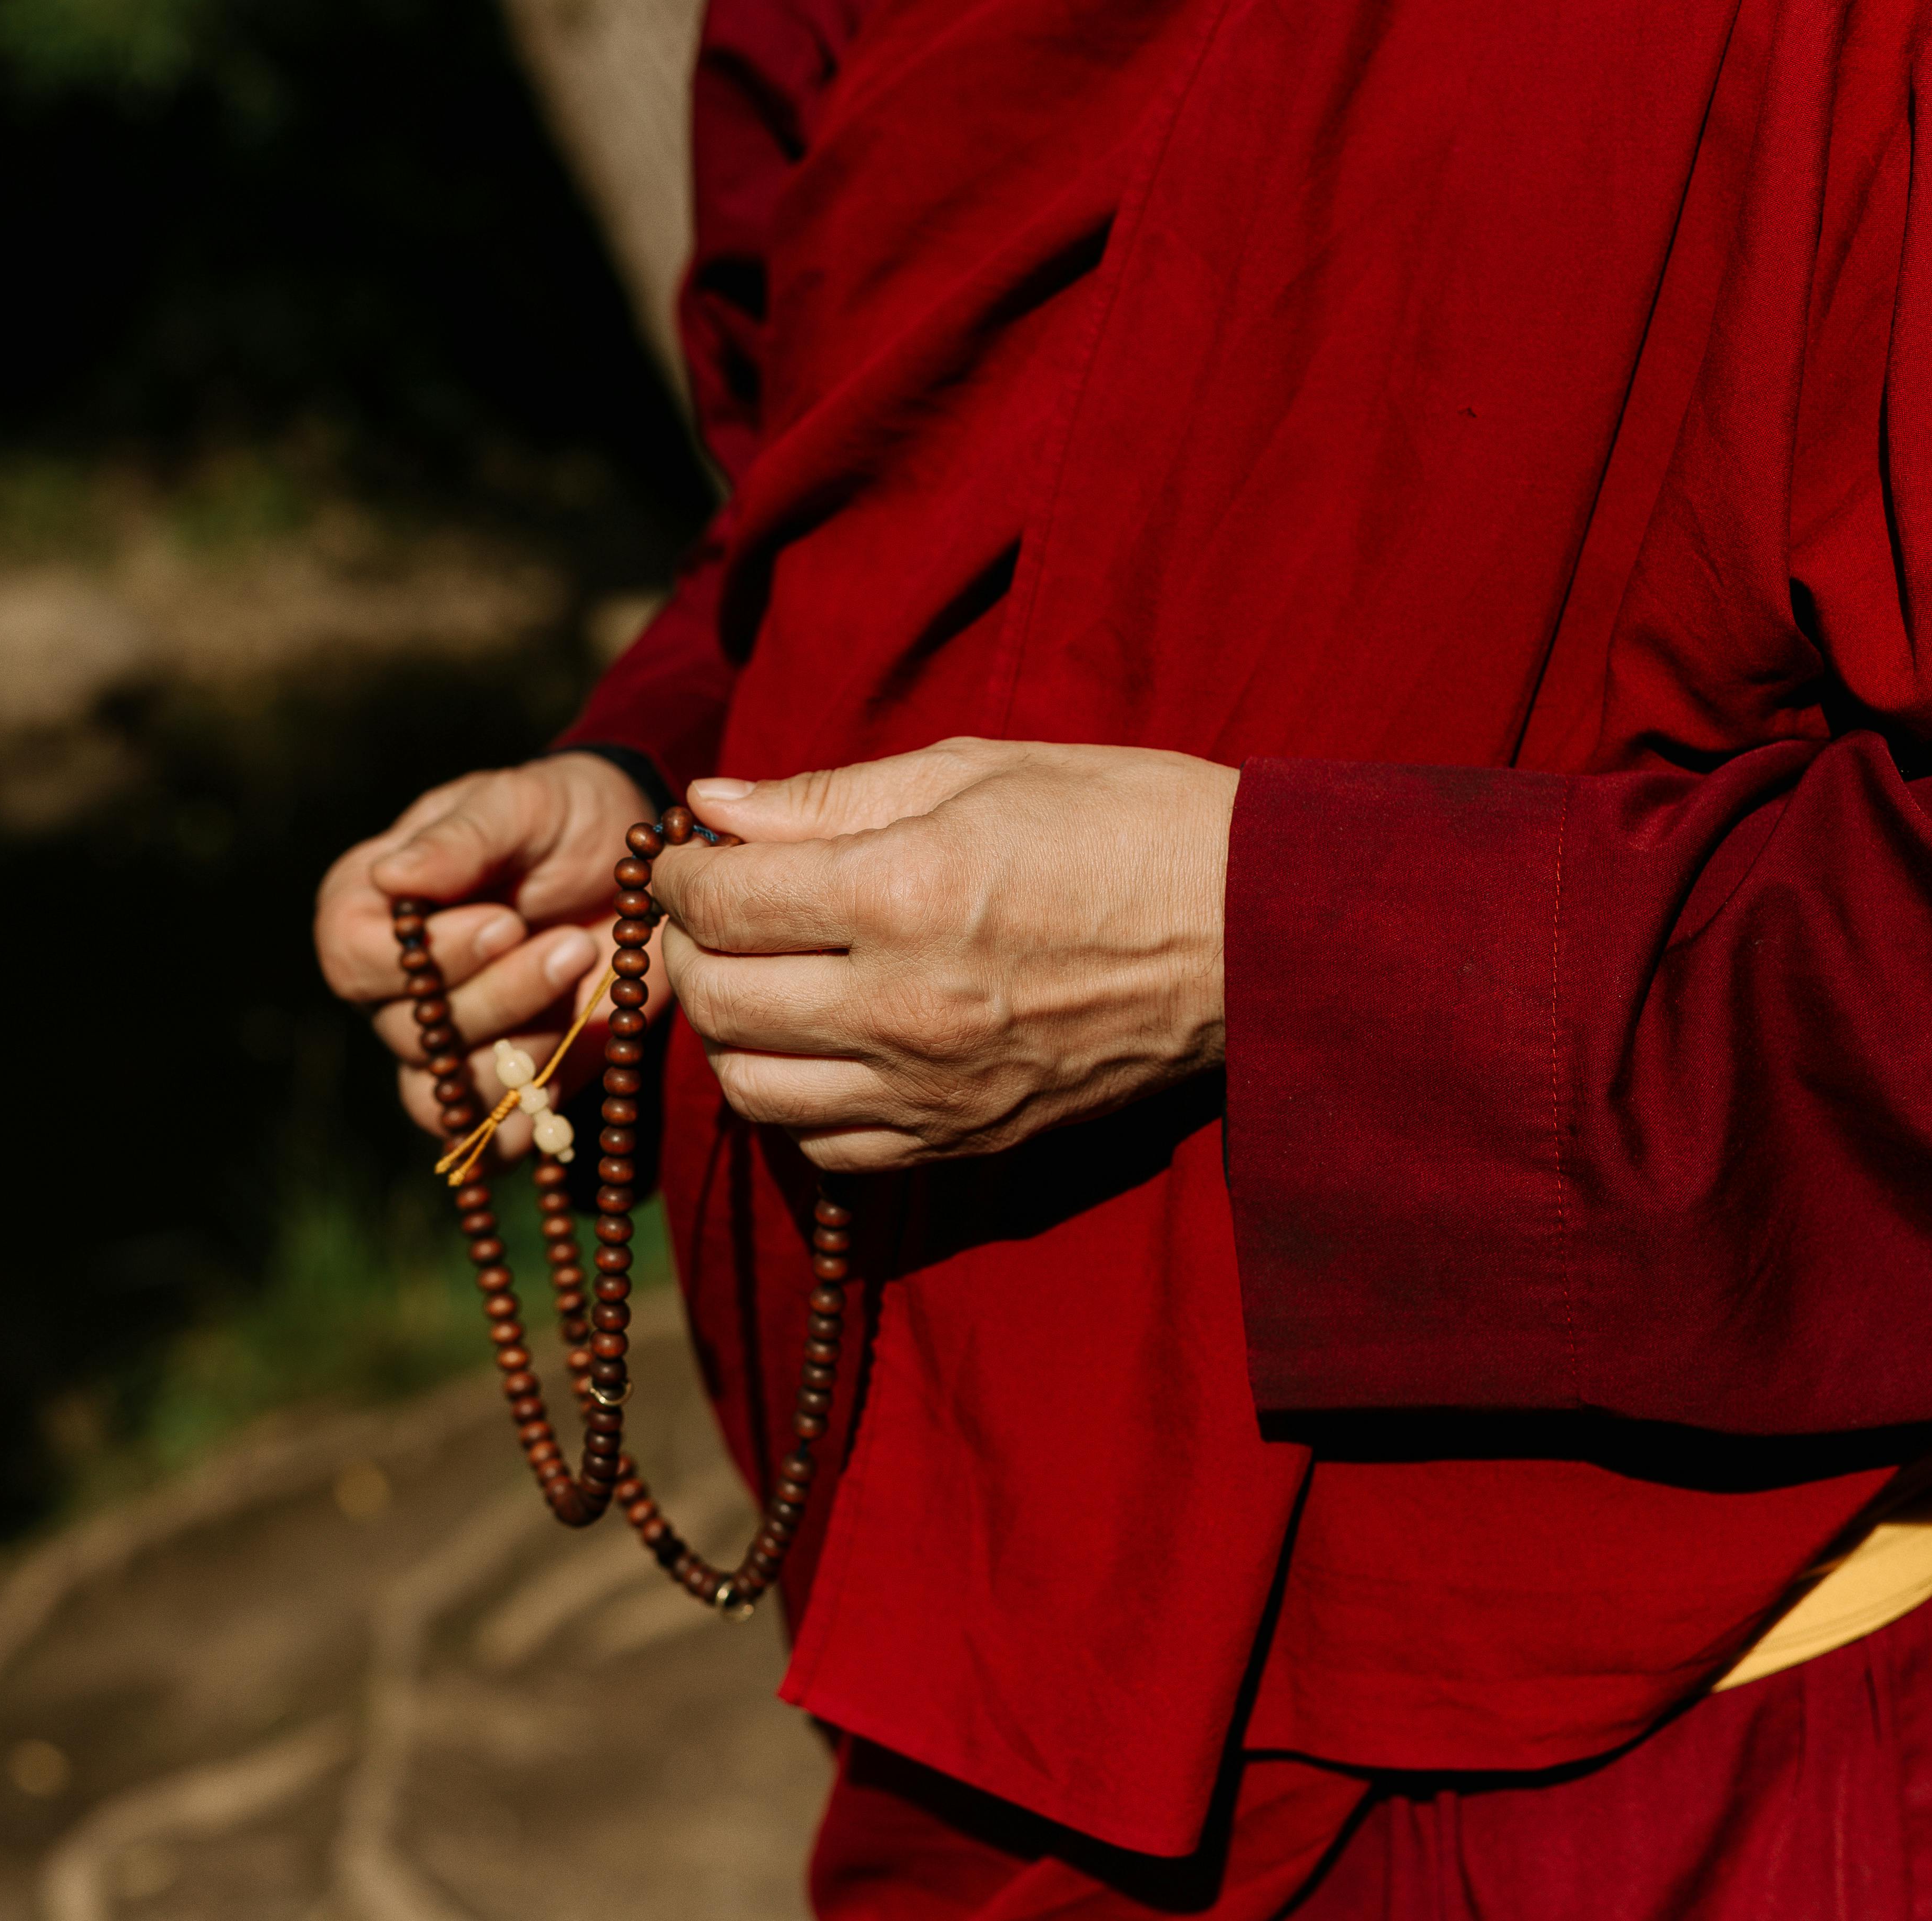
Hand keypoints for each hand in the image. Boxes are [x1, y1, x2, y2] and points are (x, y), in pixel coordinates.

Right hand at [315, 752, 668, 1149]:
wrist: (637, 866)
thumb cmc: (563, 818)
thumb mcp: (522, 804)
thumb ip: (463, 838)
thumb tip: (391, 875)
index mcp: (372, 907)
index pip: (353, 955)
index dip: (431, 955)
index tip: (505, 922)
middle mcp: (395, 986)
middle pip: (411, 1032)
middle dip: (499, 996)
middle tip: (572, 946)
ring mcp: (447, 1043)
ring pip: (448, 1092)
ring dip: (522, 1056)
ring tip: (583, 988)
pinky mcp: (504, 1084)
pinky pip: (487, 1141)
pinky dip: (525, 1128)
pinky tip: (566, 1084)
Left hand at [651, 737, 1234, 1171]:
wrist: (1252, 930)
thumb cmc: (1119, 822)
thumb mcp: (973, 770)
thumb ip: (827, 796)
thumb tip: (710, 807)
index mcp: (902, 894)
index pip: (720, 902)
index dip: (679, 875)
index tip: (690, 858)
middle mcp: (904, 1006)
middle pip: (718, 1000)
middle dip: (688, 951)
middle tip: (713, 916)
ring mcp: (932, 1089)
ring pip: (754, 1090)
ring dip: (731, 1034)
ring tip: (760, 982)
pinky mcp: (965, 1140)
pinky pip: (827, 1149)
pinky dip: (797, 1103)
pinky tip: (820, 1048)